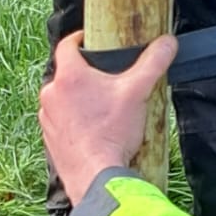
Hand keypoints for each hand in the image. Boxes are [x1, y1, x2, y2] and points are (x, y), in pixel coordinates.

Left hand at [39, 31, 177, 206]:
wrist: (95, 176)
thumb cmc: (112, 132)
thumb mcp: (138, 91)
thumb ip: (154, 62)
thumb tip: (168, 42)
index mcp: (69, 76)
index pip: (68, 45)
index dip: (80, 38)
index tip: (90, 39)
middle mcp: (51, 94)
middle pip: (67, 74)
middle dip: (85, 74)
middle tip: (106, 79)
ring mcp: (47, 118)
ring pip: (62, 99)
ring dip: (77, 99)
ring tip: (102, 108)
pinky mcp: (49, 138)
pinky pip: (60, 122)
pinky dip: (74, 122)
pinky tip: (93, 130)